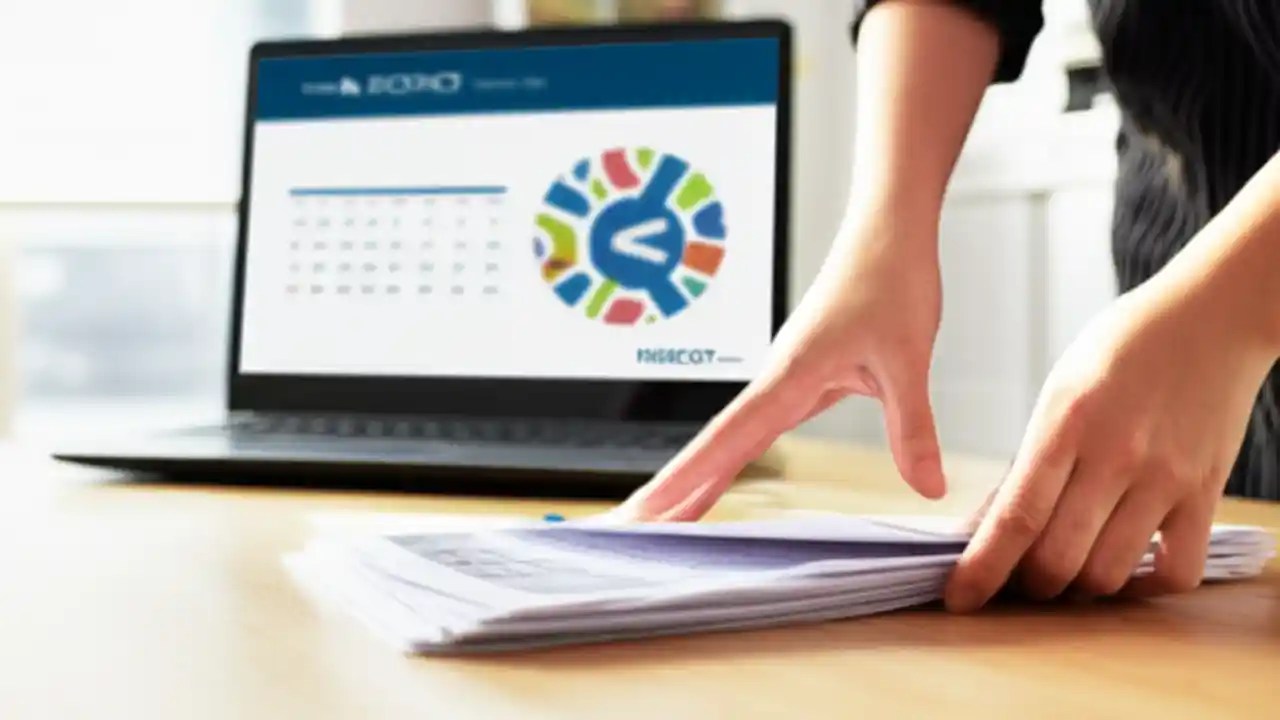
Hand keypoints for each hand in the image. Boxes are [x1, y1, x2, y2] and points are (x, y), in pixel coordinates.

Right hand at [616, 203, 947, 520]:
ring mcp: (782, 381)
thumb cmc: (890, 279)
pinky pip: (752, 433)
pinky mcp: (796, 380)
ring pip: (729, 443)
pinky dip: (726, 464)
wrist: (887, 229)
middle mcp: (774, 381)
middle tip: (628, 530)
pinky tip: (715, 486)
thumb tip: (927, 488)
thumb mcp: (908, 358)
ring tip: (659, 523)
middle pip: (713, 448)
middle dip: (671, 491)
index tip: (647, 511)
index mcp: (789, 375)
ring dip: (695, 481)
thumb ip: (913, 428)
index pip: (726, 440)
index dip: (686, 479)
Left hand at [946, 277, 1276, 611]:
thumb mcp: (1059, 391)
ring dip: (1077, 588)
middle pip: (1058, 558)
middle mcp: (1115, 454)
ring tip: (1065, 570)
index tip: (958, 598)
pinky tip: (1124, 567)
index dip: (981, 568)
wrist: (1213, 315)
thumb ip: (1030, 460)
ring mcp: (1165, 477)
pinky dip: (1143, 585)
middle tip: (1016, 577)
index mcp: (1065, 423)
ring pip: (1108, 573)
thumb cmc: (1121, 349)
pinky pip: (1175, 570)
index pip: (1015, 516)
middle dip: (1026, 583)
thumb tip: (988, 526)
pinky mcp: (1206, 491)